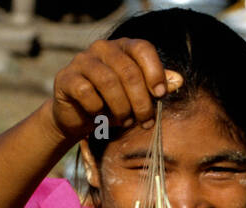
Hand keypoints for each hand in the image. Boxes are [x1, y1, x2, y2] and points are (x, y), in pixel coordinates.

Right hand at [50, 38, 182, 144]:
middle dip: (140, 101)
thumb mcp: (136, 96)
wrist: (76, 118)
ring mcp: (82, 61)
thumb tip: (179, 81)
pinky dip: (97, 110)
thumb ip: (156, 86)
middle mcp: (102, 48)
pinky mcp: (66, 78)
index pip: (143, 49)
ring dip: (121, 108)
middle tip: (146, 122)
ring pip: (108, 82)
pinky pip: (87, 93)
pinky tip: (100, 118)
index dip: (155, 72)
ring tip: (125, 122)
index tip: (160, 95)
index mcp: (122, 47)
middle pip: (128, 71)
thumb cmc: (110, 104)